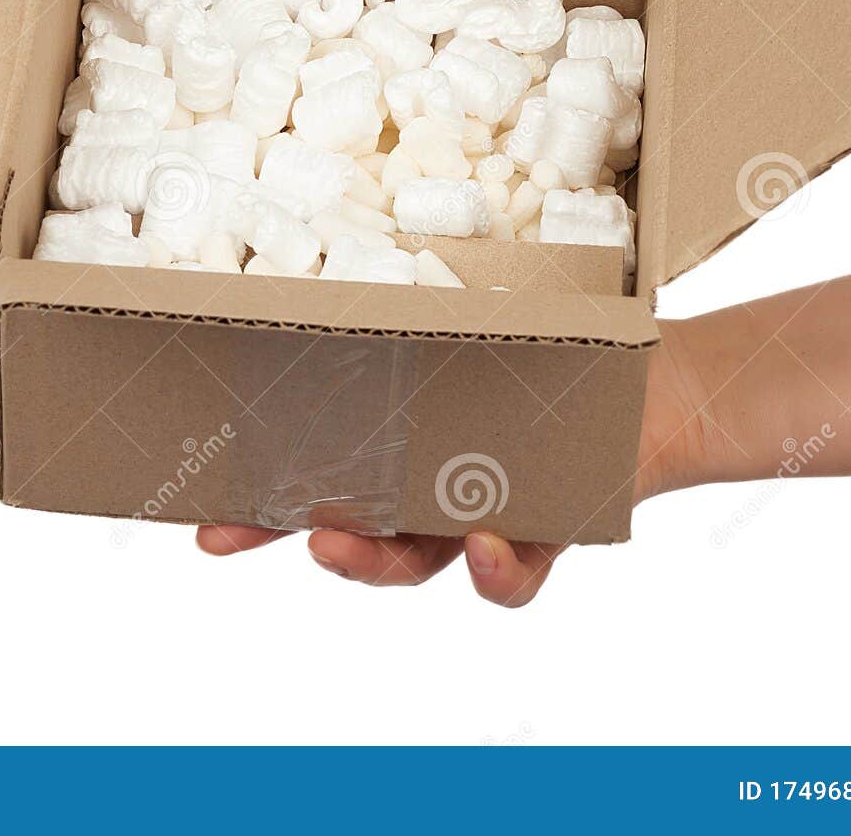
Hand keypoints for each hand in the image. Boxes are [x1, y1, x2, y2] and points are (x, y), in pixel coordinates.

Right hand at [195, 319, 715, 606]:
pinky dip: (496, 571)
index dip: (257, 508)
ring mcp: (479, 519)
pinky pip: (512, 576)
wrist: (651, 385)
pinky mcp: (545, 536)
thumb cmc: (553, 343)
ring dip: (369, 560)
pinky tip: (486, 547)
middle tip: (225, 535)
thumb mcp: (478, 319)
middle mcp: (429, 493)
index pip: (315, 481)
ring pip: (414, 563)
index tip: (200, 518)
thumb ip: (418, 316)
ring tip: (332, 543)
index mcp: (400, 446)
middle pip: (346, 530)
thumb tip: (340, 274)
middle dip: (281, 535)